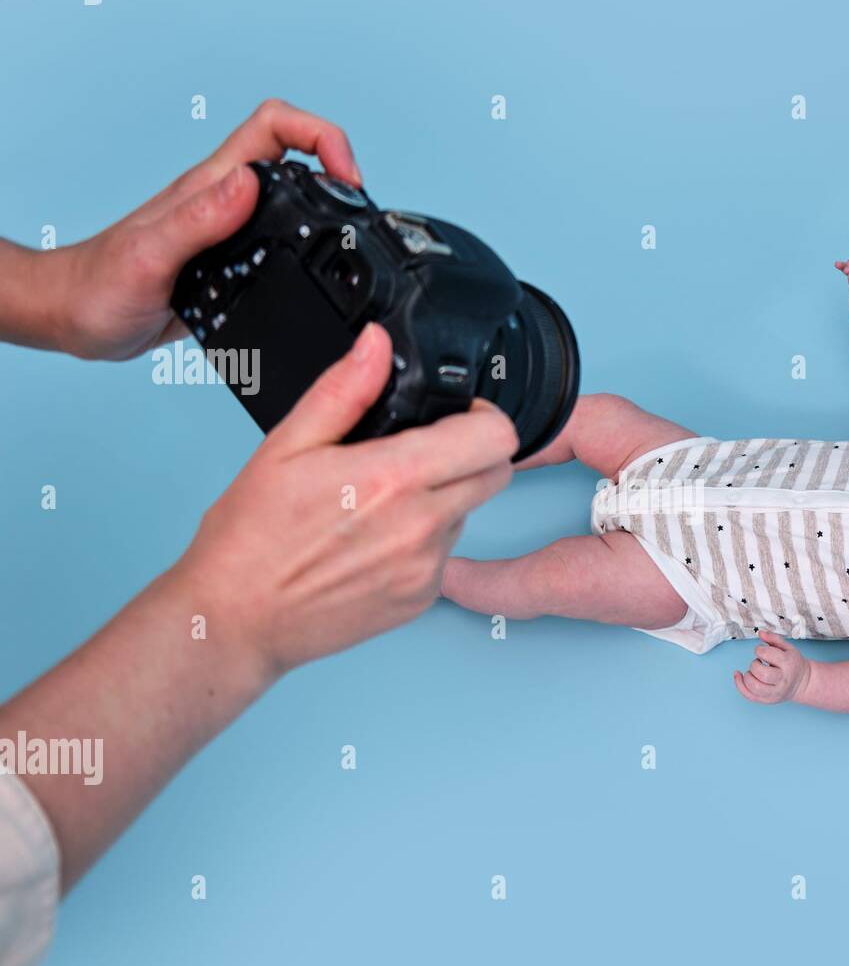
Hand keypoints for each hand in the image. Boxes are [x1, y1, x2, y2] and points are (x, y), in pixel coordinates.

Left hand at [56, 99, 362, 360]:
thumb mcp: (151, 256)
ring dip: (327, 204)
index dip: (322, 137)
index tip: (347, 176)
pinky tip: (312, 274)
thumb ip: (200, 219)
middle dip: (338, 167)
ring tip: (349, 234)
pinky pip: (278, 239)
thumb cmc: (99, 288)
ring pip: (291, 196)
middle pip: (294, 153)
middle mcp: (223, 200)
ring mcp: (227, 229)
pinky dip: (306, 247)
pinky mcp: (228, 262)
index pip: (276, 126)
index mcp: (211, 186)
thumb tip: (250, 182)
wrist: (74, 318)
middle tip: (358, 208)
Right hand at [170, 321, 517, 682]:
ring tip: (381, 502)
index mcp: (391, 478)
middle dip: (472, 455)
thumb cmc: (251, 539)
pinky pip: (446, 554)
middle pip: (496, 474)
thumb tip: (377, 345)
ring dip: (445, 499)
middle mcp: (420, 526)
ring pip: (470, 513)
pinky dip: (424, 540)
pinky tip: (375, 540)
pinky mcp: (421, 598)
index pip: (494, 438)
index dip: (482, 417)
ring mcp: (425, 568)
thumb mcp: (286, 446)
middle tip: (423, 453)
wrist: (236, 620)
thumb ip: (344, 390)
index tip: (457, 415)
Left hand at [732, 631, 810, 705]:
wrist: (803, 683)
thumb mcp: (788, 648)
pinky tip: (739, 676)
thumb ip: (774, 639)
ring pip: (754, 687)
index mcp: (788, 664)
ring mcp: (775, 693)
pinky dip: (740, 685)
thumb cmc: (793, 663)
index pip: (768, 655)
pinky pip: (749, 696)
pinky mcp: (768, 700)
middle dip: (754, 665)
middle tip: (758, 662)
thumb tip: (760, 633)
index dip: (759, 650)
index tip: (761, 651)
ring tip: (752, 671)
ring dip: (747, 676)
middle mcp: (783, 680)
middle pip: (762, 674)